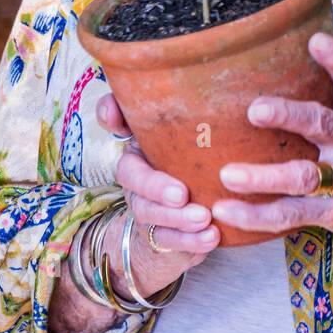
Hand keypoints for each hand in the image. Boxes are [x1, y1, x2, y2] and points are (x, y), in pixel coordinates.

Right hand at [96, 92, 220, 299]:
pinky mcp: (161, 237)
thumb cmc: (201, 167)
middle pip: (132, 177)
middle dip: (154, 186)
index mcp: (143, 144)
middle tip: (181, 194)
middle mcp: (138, 174)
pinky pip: (169, 242)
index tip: (115, 116)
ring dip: (176, 219)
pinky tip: (211, 237)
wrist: (194, 224)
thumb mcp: (204, 137)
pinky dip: (190, 243)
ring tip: (203, 219)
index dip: (112, 116)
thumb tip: (221, 89)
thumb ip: (202, 114)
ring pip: (149, 213)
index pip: (117, 122)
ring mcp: (146, 206)